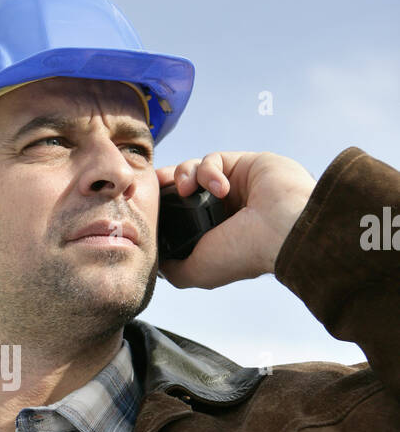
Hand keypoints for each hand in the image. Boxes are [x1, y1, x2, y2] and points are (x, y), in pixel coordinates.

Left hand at [155, 151, 316, 288]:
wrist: (283, 230)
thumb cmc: (243, 253)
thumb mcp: (198, 272)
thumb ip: (173, 269)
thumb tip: (157, 262)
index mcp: (212, 233)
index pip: (178, 214)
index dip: (161, 206)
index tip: (147, 203)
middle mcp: (222, 210)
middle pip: (181, 187)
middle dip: (166, 185)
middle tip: (156, 185)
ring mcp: (234, 186)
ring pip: (193, 170)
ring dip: (185, 176)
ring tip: (189, 189)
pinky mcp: (244, 164)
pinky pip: (213, 159)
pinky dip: (209, 171)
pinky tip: (222, 187)